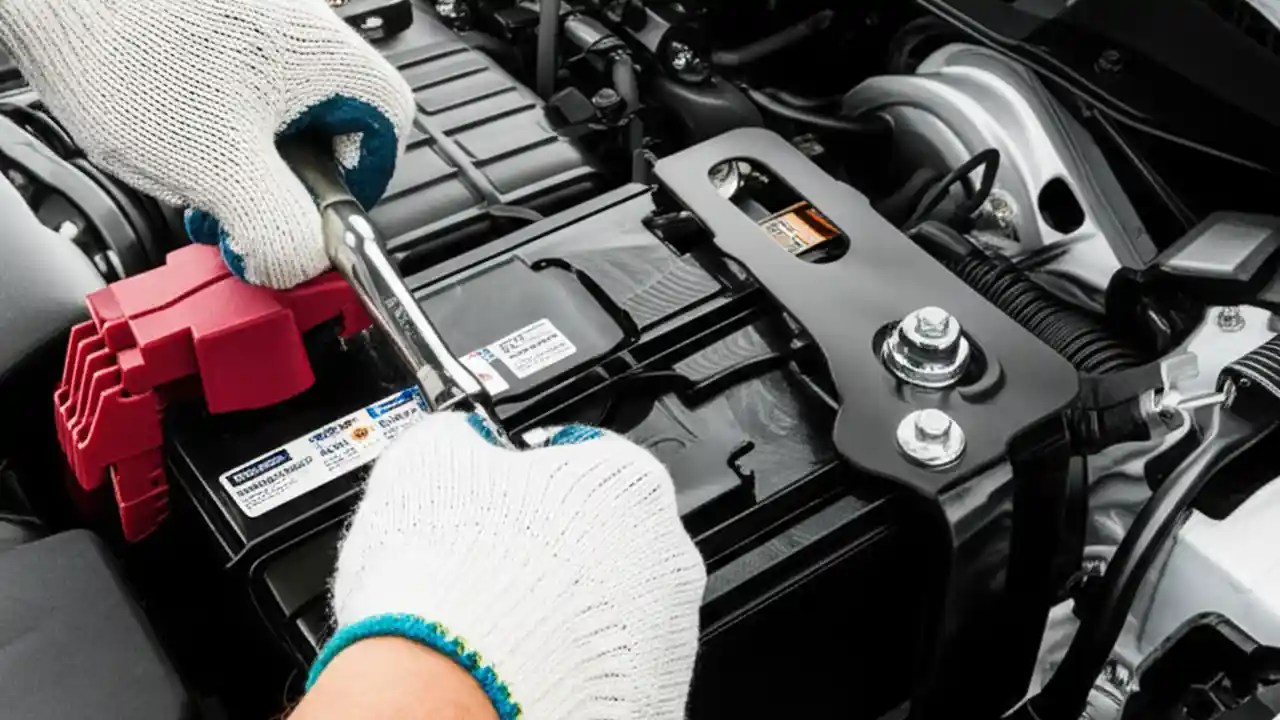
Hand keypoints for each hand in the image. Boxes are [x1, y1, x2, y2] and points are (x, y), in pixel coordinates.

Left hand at [0, 0, 415, 288]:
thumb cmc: (132, 54)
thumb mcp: (221, 173)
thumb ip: (280, 234)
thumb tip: (303, 268)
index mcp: (332, 61)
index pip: (386, 135)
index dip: (353, 190)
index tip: (312, 219)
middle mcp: (304, 31)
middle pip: (328, 128)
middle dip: (282, 181)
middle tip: (238, 206)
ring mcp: (257, 25)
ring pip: (277, 112)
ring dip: (242, 157)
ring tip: (195, 172)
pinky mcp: (214, 28)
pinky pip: (236, 89)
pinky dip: (214, 125)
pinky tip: (173, 136)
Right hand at [313, 413, 706, 718]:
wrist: (445, 693)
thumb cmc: (448, 583)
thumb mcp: (430, 458)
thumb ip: (465, 435)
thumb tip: (462, 437)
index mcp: (626, 482)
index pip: (585, 456)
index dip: (532, 472)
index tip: (501, 489)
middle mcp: (665, 558)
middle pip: (609, 537)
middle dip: (558, 546)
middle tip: (494, 563)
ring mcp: (667, 637)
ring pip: (616, 610)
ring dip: (570, 610)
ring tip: (502, 624)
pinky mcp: (653, 701)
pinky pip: (613, 673)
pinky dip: (576, 670)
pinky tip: (527, 668)